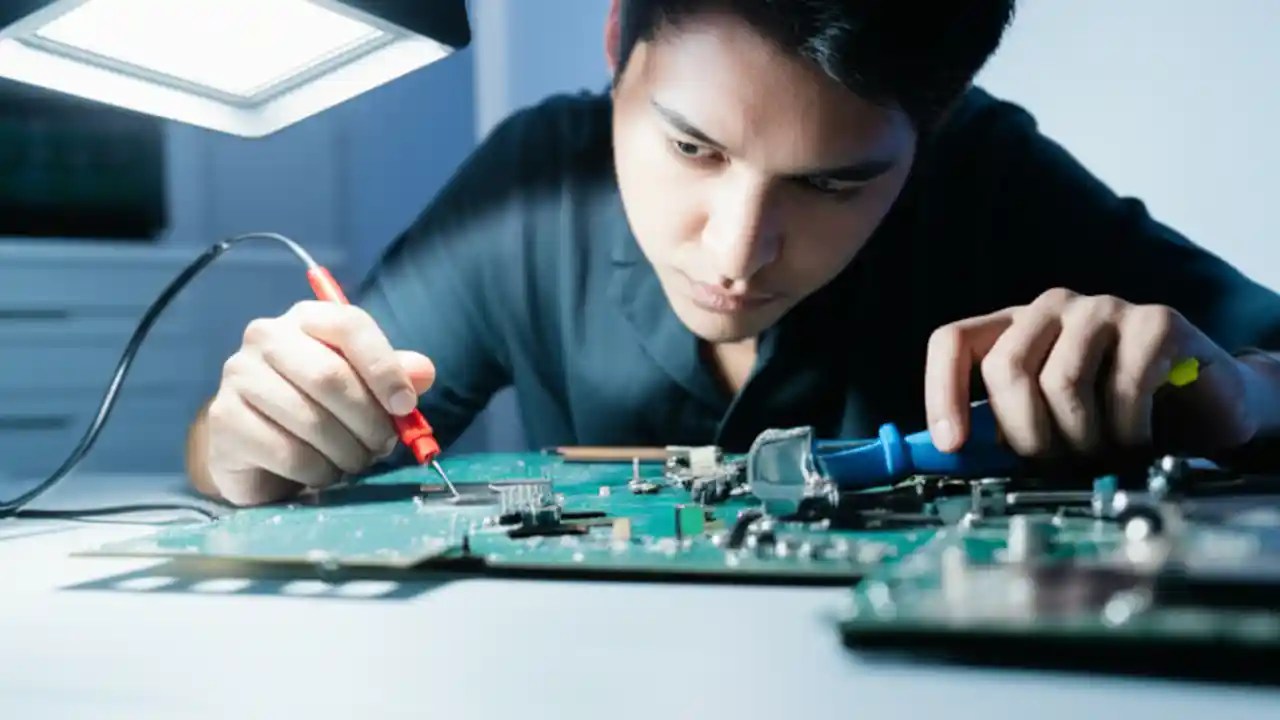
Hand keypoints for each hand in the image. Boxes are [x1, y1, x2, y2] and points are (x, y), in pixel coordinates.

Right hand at [204, 301, 434, 505]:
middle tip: (382, 446)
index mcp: (306, 318)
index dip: (384, 368)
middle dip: (368, 420)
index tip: (405, 405)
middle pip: (330, 376)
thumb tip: (424, 372)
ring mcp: (238, 376)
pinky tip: (320, 473)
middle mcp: (265, 337)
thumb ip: (394, 375)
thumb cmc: (318, 408)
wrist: (257, 447)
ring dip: (347, 452)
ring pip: (311, 420)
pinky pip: (288, 454)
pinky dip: (317, 472)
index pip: (350, 325)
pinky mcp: (224, 420)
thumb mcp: (362, 387)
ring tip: (355, 462)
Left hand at [924, 287, 1260, 457]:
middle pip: (1006, 368)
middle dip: (1025, 434)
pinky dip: (1127, 432)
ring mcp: (1104, 309)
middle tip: (1053, 464)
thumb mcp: (1048, 426)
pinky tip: (1138, 441)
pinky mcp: (1156, 322)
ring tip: (1100, 455)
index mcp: (1012, 328)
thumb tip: (952, 456)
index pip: (953, 341)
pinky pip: (1123, 387)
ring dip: (1080, 439)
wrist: (1205, 409)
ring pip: (1062, 382)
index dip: (943, 392)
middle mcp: (1051, 308)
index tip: (953, 445)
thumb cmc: (1113, 419)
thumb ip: (1001, 433)